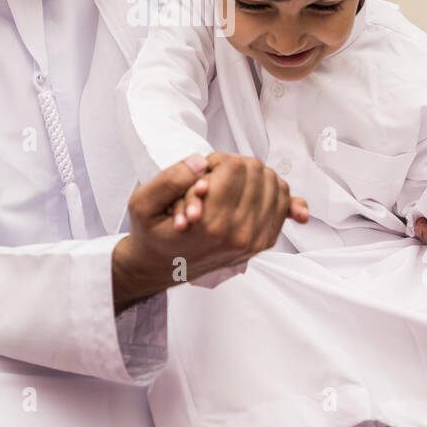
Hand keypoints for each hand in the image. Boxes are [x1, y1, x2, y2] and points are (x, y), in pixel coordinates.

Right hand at [113, 152, 309, 311]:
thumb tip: (201, 162)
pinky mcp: (262, 243)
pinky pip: (284, 204)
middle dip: (237, 166)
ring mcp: (254, 241)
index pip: (236, 167)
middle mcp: (238, 234)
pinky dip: (275, 191)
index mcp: (210, 223)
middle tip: (216, 176)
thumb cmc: (152, 232)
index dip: (218, 160)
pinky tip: (259, 189)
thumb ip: (171, 178)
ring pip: (275, 185)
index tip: (204, 171)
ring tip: (231, 184)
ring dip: (254, 176)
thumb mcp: (143, 202)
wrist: (161, 267)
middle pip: (258, 172)